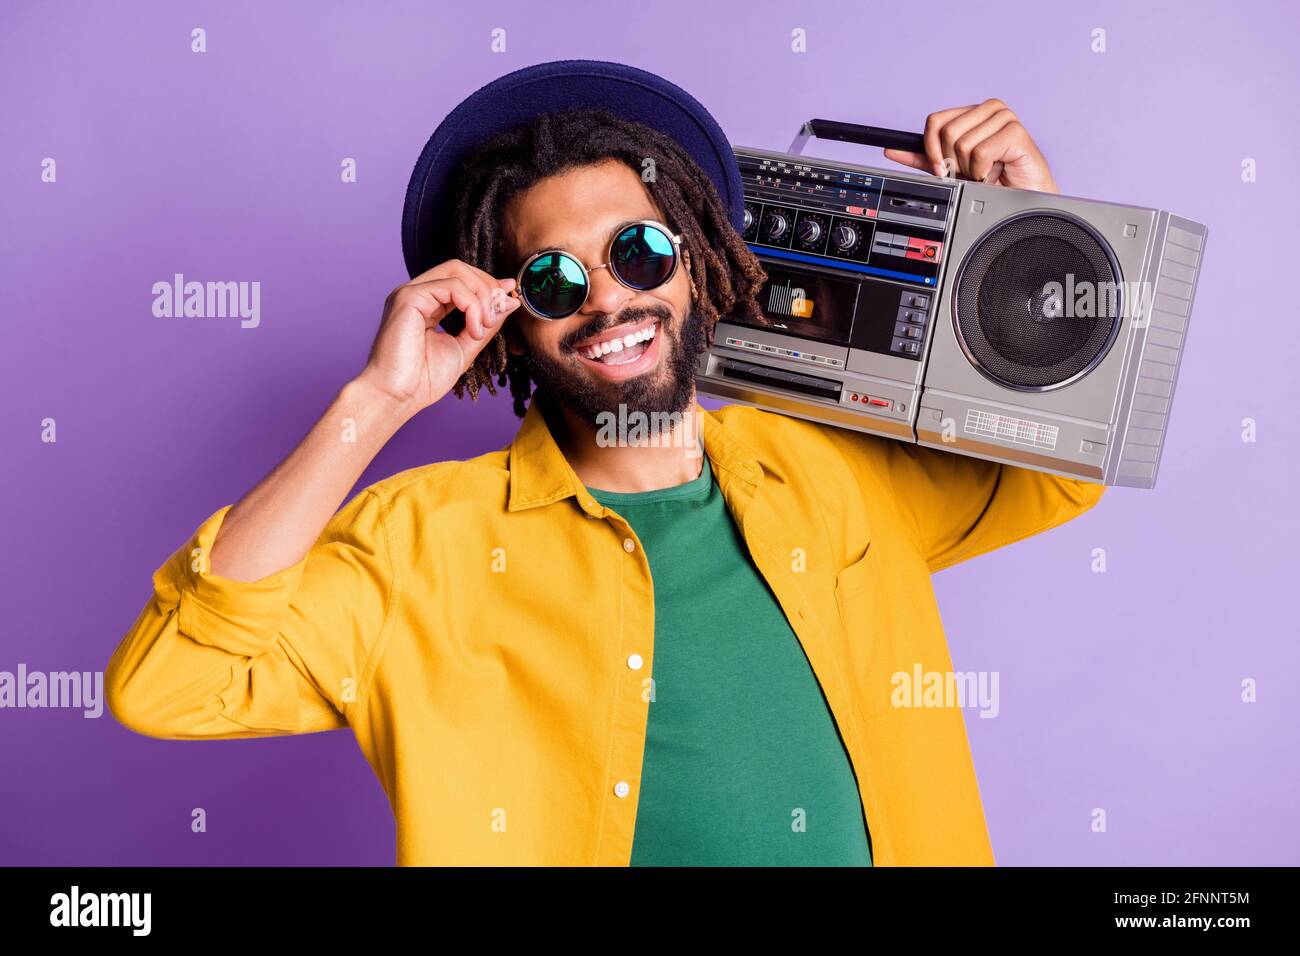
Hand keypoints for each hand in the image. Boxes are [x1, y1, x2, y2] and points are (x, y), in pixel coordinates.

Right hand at [356, 260, 519, 415]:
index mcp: (427, 304)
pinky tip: (474, 330)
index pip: (461, 279)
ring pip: (456, 272)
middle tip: (500, 311)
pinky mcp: (408, 298)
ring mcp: (410, 293)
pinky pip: (451, 286)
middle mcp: (417, 294)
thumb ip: (486, 323)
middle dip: (487, 286)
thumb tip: (509, 301)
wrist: (398, 397)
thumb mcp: (466, 347)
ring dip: (482, 296)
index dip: (488, 285)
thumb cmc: (423, 379)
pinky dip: (471, 305)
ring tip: (485, 326)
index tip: (510, 299)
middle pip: (459, 268)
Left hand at [884, 99, 1058, 193]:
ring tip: (985, 171)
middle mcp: (987, 110)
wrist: (1021, 197)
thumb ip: (923, 158)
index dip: (931, 148)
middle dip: (953, 161)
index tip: (938, 168)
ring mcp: (1003, 117)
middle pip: (947, 132)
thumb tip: (891, 149)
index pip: (935, 120)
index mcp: (971, 114)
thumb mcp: (950, 169)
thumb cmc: (992, 180)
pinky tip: (995, 171)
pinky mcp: (1016, 131)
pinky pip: (981, 151)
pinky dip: (983, 170)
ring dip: (970, 168)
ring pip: (963, 143)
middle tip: (970, 171)